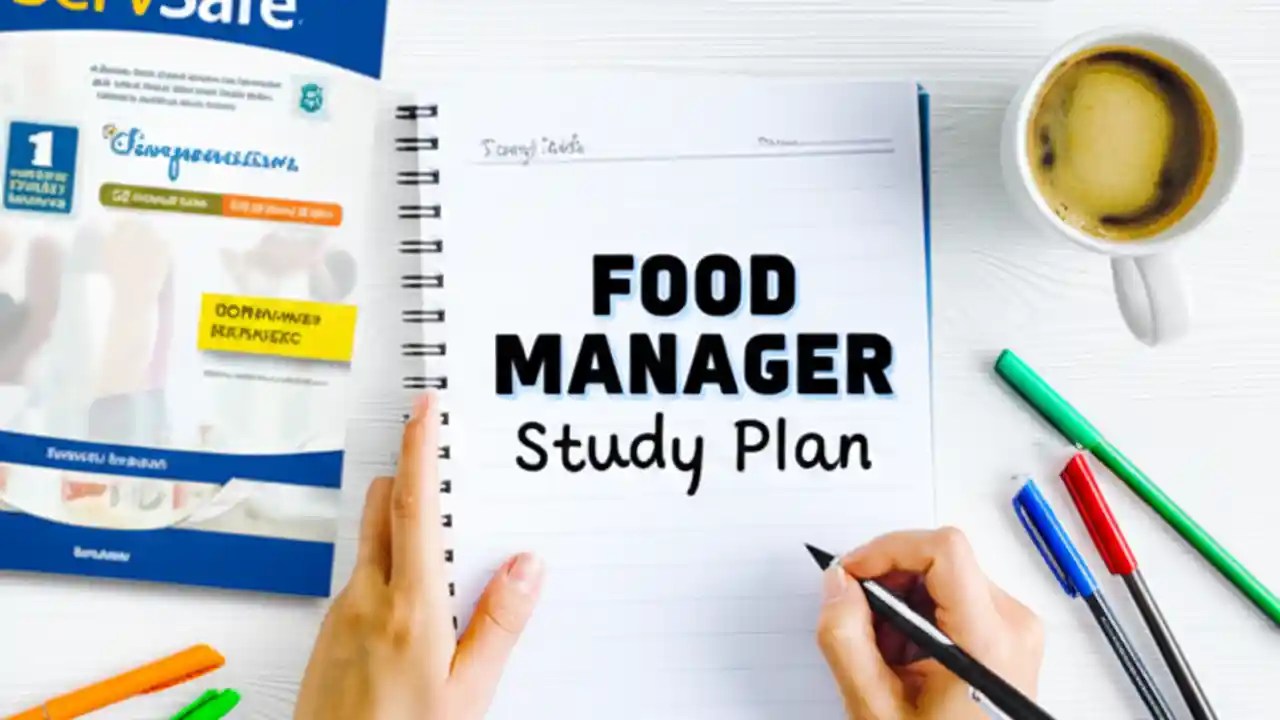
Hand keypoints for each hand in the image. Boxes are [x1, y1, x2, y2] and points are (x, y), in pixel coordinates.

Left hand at [295, 394, 544, 719]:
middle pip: (383, 508)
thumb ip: (497, 626)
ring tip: (444, 560)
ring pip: (371, 543)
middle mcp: (366, 600)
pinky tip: (415, 611)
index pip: (414, 507)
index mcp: (409, 607)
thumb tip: (525, 568)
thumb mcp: (467, 695)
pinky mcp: (328, 634)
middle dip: (409, 478)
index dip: (419, 450)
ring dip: (400, 529)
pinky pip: (360, 580)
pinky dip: (387, 571)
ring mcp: (341, 615)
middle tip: (444, 472)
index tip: (425, 410)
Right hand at [816, 528, 1042, 719]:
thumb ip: (846, 639)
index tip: (853, 572)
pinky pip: (956, 598)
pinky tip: (904, 657)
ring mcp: (1015, 630)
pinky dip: (919, 615)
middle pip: (941, 560)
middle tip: (858, 621)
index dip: (888, 549)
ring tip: (883, 653)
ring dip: (901, 601)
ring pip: (945, 576)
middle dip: (888, 582)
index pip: (943, 550)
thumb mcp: (876, 708)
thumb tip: (838, 585)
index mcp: (988, 641)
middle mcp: (1013, 626)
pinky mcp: (1008, 637)